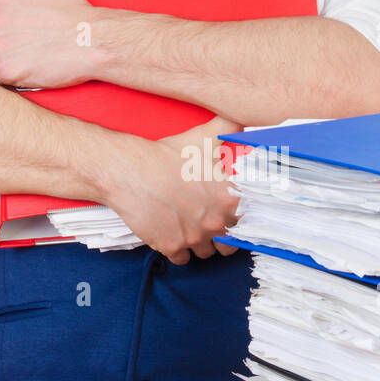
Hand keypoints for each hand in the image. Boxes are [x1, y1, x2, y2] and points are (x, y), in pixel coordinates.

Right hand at [107, 118, 246, 265]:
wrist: (130, 170)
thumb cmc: (168, 154)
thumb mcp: (205, 136)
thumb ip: (230, 128)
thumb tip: (246, 121)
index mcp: (231, 199)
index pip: (249, 223)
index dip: (240, 220)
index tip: (230, 216)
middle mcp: (217, 222)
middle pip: (229, 244)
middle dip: (221, 236)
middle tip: (209, 224)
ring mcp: (195, 238)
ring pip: (206, 253)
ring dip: (200, 244)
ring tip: (190, 227)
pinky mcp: (172, 247)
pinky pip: (182, 259)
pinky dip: (178, 250)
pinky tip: (173, 234)